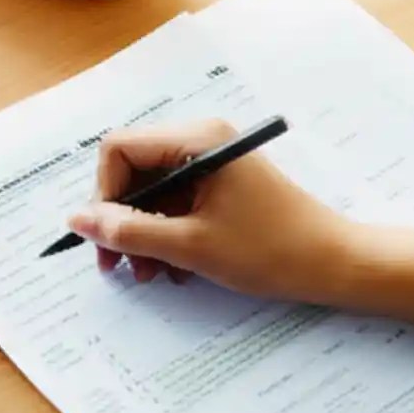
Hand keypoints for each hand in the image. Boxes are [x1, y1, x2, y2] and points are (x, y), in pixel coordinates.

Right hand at [67, 119, 355, 303]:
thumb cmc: (272, 250)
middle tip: (117, 266)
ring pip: (152, 190)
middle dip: (121, 219)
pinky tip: (174, 265)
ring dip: (142, 232)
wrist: (335, 264)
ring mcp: (212, 160)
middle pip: (133, 170)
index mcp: (197, 139)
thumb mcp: (190, 246)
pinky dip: (166, 232)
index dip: (103, 193)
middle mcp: (201, 139)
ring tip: (149, 273)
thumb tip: (78, 220)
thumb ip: (128, 232)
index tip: (105, 236)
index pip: (120, 148)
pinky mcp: (221, 182)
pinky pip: (175, 200)